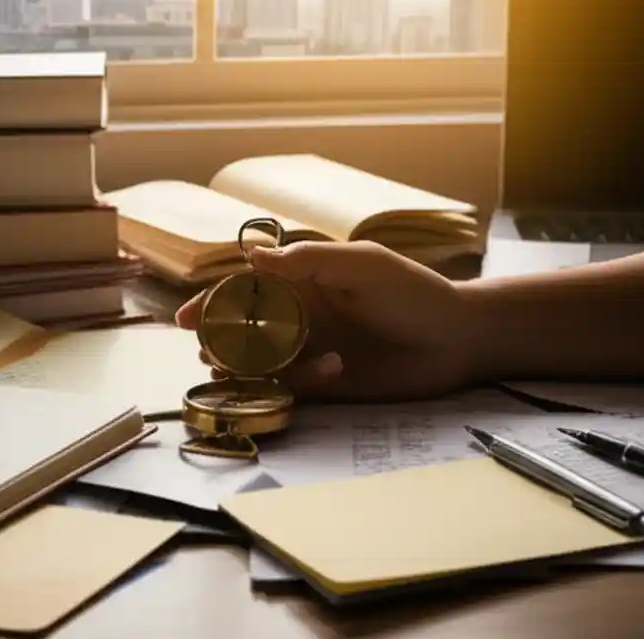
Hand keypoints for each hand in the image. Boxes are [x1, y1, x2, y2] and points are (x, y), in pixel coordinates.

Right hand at [174, 241, 480, 400]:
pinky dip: (298, 383)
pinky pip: (292, 390)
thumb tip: (254, 253)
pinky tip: (332, 367)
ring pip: (258, 366)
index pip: (243, 291)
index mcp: (300, 282)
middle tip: (212, 354)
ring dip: (247, 370)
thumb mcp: (364, 264)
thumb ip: (310, 260)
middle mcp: (298, 317)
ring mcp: (310, 352)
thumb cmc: (415, 291)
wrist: (459, 338)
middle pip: (239, 333)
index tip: (184, 320)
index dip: (209, 304)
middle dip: (217, 344)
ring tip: (250, 370)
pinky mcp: (328, 386)